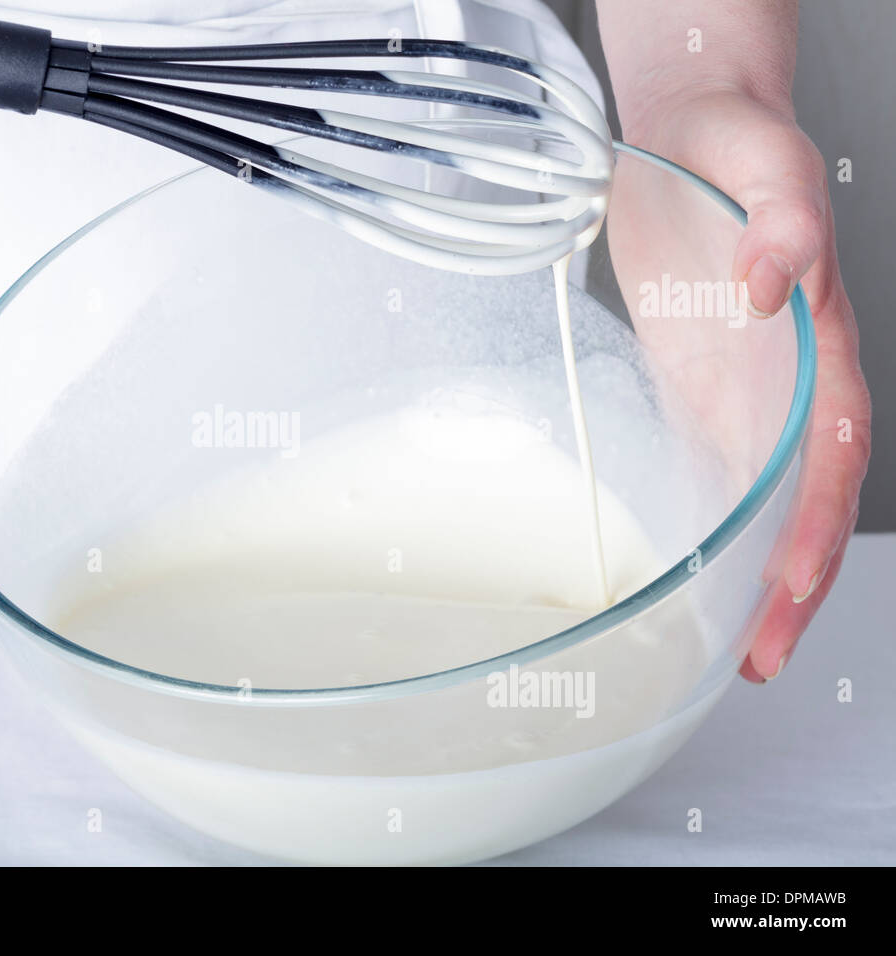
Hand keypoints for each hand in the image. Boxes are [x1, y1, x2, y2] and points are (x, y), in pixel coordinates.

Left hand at [622, 89, 870, 682]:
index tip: (789, 581)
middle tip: (760, 657)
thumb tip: (771, 283)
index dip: (817, 519)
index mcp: (817, 338)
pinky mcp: (698, 383)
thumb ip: (782, 222)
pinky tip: (694, 572)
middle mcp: (787, 375)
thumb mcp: (764, 164)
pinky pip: (716, 465)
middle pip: (806, 495)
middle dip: (791, 580)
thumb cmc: (733, 142)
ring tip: (734, 647)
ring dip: (754, 571)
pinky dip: (713, 523)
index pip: (828, 446)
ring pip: (765, 495)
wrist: (686, 130)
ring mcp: (744, 385)